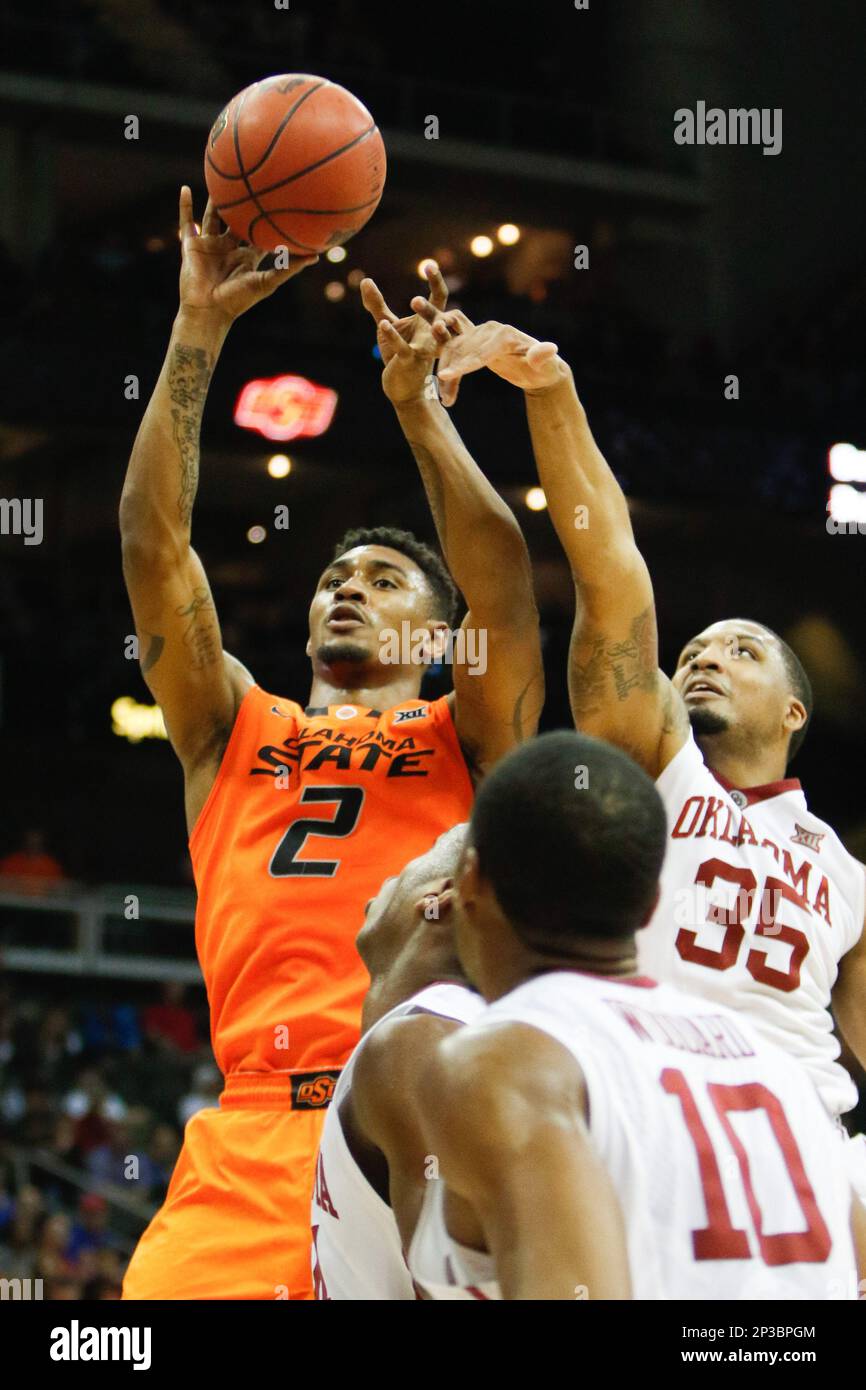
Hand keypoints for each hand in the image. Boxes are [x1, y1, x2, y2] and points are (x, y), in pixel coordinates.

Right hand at [177, 186, 317, 323]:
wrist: (208, 311)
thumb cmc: (238, 301)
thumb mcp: (266, 282)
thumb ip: (288, 268)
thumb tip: (316, 256)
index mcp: (246, 257)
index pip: (258, 233)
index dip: (266, 219)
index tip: (277, 200)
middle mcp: (228, 249)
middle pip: (235, 221)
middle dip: (241, 204)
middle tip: (250, 179)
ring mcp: (209, 246)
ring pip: (212, 216)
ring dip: (214, 199)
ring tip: (219, 176)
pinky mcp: (192, 247)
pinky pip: (187, 222)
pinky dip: (184, 206)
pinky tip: (185, 188)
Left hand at [361, 263, 467, 405]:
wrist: (401, 387)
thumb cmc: (397, 355)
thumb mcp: (388, 326)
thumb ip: (377, 304)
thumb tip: (365, 280)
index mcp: (428, 322)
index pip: (438, 297)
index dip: (435, 280)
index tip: (428, 263)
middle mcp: (430, 333)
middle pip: (440, 311)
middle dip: (437, 291)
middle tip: (431, 270)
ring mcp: (422, 348)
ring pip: (430, 332)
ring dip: (426, 316)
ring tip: (415, 300)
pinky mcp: (409, 361)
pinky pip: (402, 347)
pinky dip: (393, 335)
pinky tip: (384, 324)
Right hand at [437, 321, 565, 394]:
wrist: (538, 367)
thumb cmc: (545, 368)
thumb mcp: (547, 365)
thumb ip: (543, 356)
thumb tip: (550, 349)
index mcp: (505, 334)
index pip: (479, 352)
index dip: (462, 365)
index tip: (445, 376)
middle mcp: (490, 330)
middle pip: (462, 352)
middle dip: (451, 375)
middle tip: (444, 398)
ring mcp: (480, 334)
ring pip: (454, 352)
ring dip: (446, 375)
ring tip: (445, 400)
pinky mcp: (474, 342)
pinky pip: (453, 352)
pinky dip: (448, 371)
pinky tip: (446, 394)